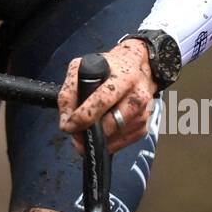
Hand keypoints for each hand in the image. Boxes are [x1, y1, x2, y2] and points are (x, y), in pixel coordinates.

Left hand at [57, 39, 157, 155]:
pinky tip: (99, 135)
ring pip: (115, 136)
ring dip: (97, 139)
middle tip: (74, 134)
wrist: (138, 68)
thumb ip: (69, 91)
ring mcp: (144, 112)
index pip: (103, 100)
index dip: (84, 116)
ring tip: (84, 132)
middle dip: (89, 133)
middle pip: (111, 123)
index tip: (69, 125)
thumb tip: (66, 120)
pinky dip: (108, 143)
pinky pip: (122, 143)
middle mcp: (138, 95)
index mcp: (124, 77)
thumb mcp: (82, 68)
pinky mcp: (145, 126)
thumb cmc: (108, 68)